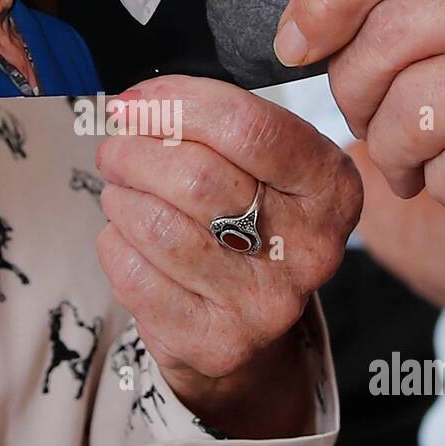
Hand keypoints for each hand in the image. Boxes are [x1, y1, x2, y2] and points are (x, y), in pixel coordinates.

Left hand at [94, 76, 360, 438]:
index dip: (177, 105)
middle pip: (196, 177)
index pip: (247, 127)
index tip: (133, 104)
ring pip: (158, 226)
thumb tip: (138, 107)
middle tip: (114, 150)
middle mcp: (310, 248)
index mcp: (330, 185)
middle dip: (135, 153)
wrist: (256, 327)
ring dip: (121, 199)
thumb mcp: (263, 163)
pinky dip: (116, 245)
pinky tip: (127, 239)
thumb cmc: (251, 221)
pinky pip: (136, 275)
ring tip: (121, 193)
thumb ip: (216, 127)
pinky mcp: (218, 342)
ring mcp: (266, 302)